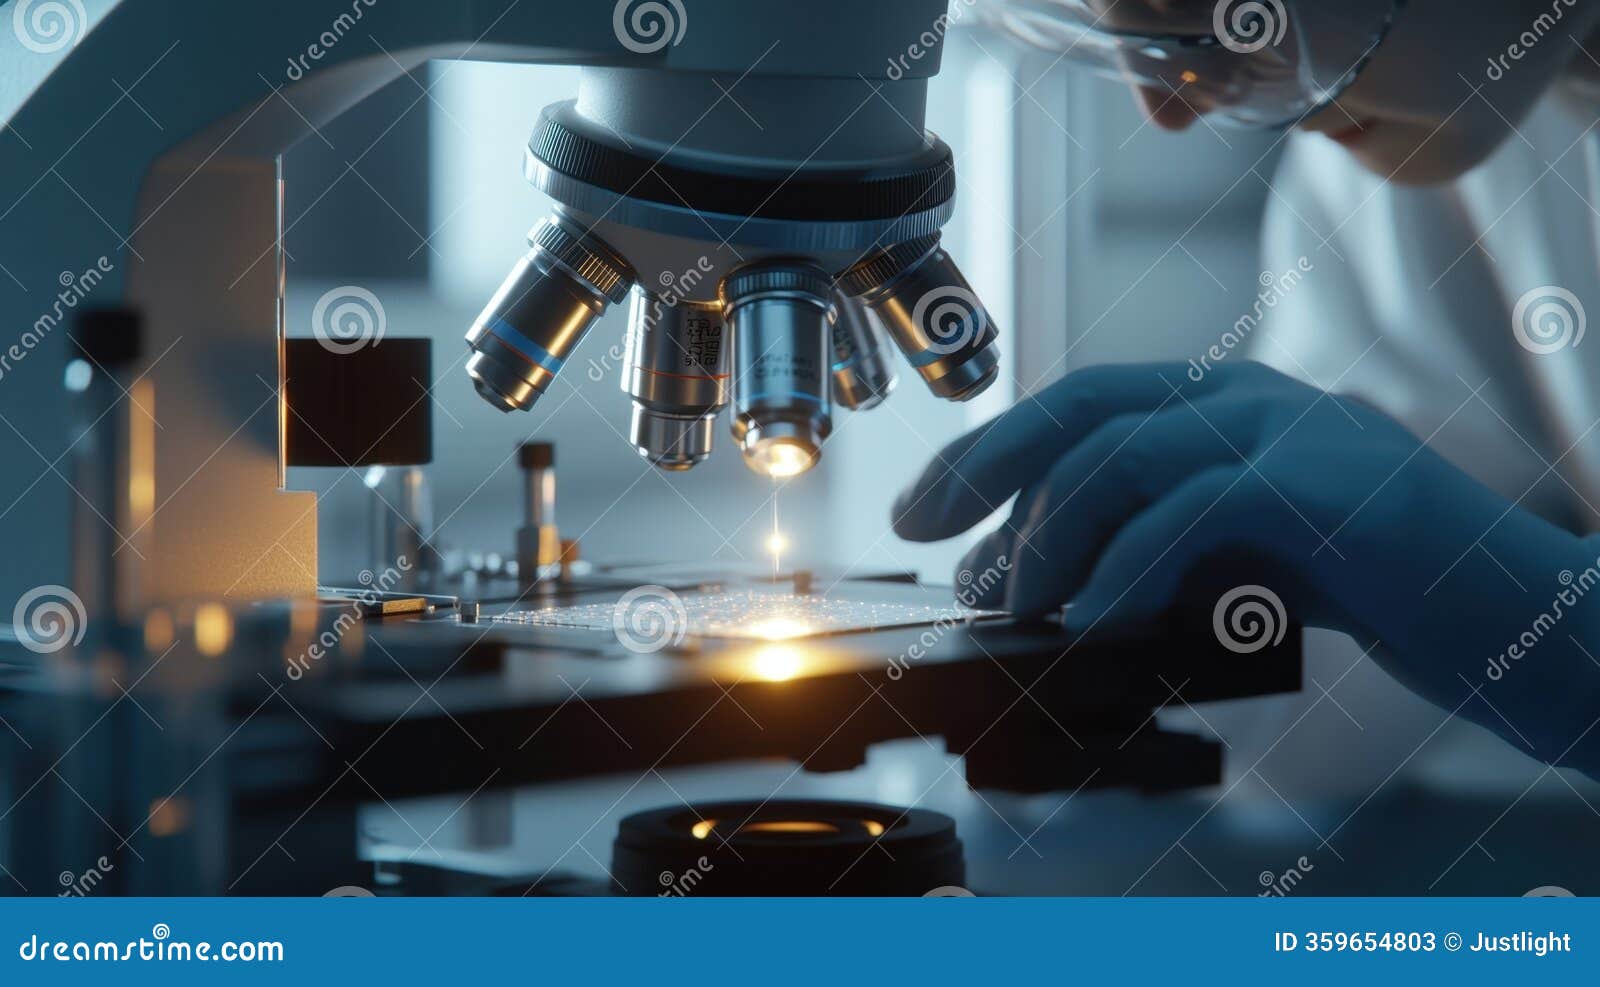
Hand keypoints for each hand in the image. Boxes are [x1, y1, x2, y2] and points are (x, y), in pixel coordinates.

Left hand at [893, 360, 1599, 773]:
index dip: (992, 449)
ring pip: (1123, 456)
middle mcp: (1251, 398)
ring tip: (1009, 603)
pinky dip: (1128, 566)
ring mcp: (1292, 430)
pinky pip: (1190, 510)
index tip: (924, 509)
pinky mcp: (1324, 484)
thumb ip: (1152, 550)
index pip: (1084, 404)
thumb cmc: (1377, 591)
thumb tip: (1033, 582)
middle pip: (1083, 410)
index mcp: (1227, 405)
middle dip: (985, 469)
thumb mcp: (1240, 558)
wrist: (1521, 618)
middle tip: (921, 535)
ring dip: (1048, 537)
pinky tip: (1095, 616)